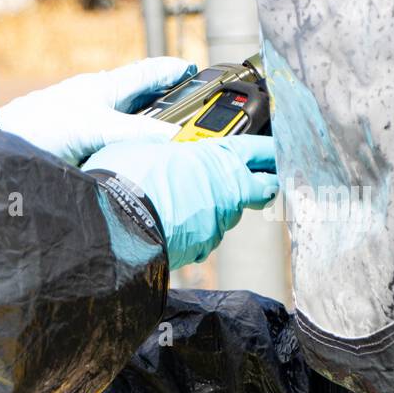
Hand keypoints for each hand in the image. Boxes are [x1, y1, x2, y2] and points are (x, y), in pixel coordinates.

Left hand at [0, 57, 194, 163]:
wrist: (6, 144)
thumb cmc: (42, 126)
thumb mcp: (97, 128)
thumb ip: (136, 132)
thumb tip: (173, 135)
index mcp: (108, 86)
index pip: (150, 72)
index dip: (175, 70)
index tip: (196, 71)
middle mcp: (102, 99)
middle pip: (144, 96)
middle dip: (169, 99)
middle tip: (195, 109)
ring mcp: (92, 118)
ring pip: (131, 117)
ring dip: (151, 124)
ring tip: (173, 134)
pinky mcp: (83, 138)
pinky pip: (118, 137)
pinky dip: (134, 143)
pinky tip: (139, 156)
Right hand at [84, 135, 279, 269]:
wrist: (115, 219)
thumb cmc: (128, 178)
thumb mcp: (146, 145)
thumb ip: (168, 149)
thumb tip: (163, 151)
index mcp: (218, 157)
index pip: (259, 152)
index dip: (271, 153)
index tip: (278, 154)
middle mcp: (227, 190)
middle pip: (258, 190)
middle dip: (257, 187)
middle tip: (252, 184)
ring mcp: (218, 222)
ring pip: (224, 215)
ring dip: (209, 210)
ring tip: (178, 204)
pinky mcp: (203, 247)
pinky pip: (203, 237)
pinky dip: (190, 232)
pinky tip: (168, 224)